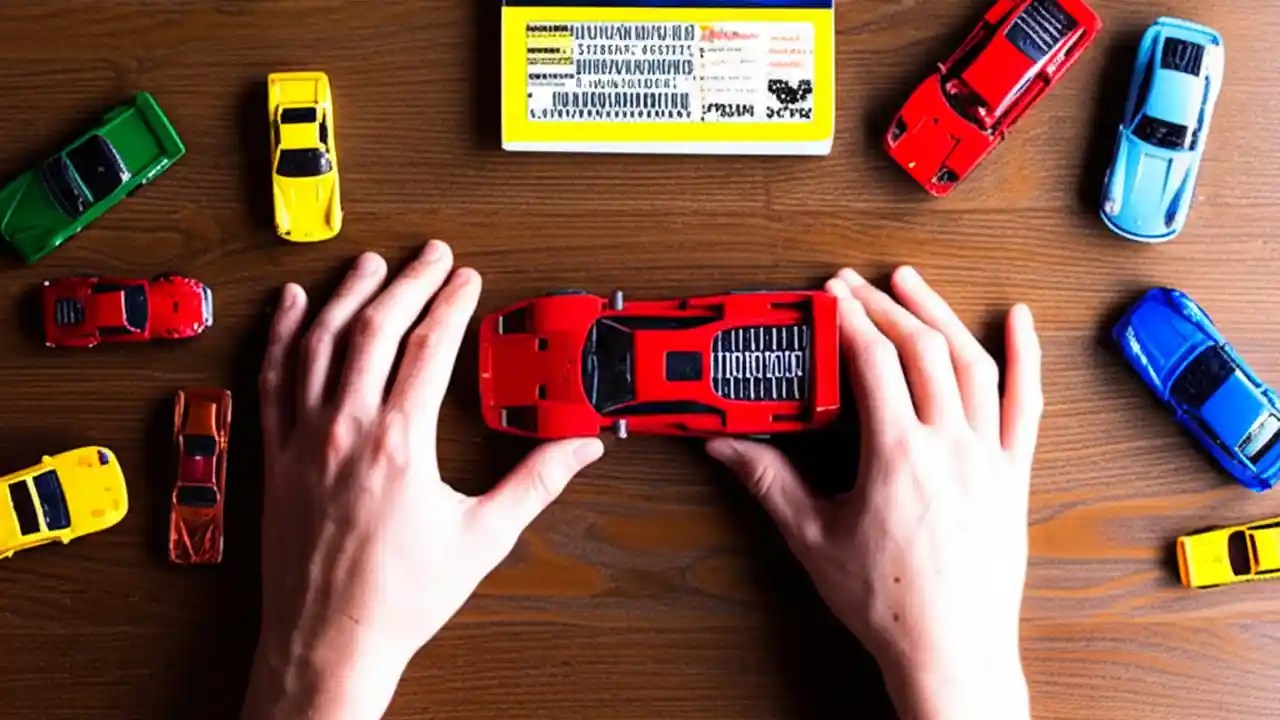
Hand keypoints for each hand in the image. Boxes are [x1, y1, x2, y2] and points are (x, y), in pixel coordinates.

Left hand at [242, 241, 603, 719]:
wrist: (329, 642)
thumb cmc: (399, 597)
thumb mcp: (483, 539)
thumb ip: (535, 483)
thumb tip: (580, 448)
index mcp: (400, 444)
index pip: (429, 348)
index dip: (451, 304)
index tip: (467, 279)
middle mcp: (345, 430)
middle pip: (374, 329)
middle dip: (407, 282)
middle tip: (430, 253)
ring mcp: (303, 440)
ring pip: (319, 343)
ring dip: (345, 295)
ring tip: (370, 264)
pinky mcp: (276, 457)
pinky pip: (272, 379)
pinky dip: (281, 336)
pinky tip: (292, 307)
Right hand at [708, 267, 1041, 719]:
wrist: (950, 651)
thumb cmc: (890, 605)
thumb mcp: (815, 539)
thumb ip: (770, 483)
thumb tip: (729, 447)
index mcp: (899, 456)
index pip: (873, 362)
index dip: (848, 319)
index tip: (829, 297)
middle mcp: (950, 447)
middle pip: (921, 350)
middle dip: (885, 306)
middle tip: (856, 284)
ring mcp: (988, 457)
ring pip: (971, 364)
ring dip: (940, 315)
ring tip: (912, 285)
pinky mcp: (1013, 475)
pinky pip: (1026, 405)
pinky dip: (1026, 357)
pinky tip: (1020, 323)